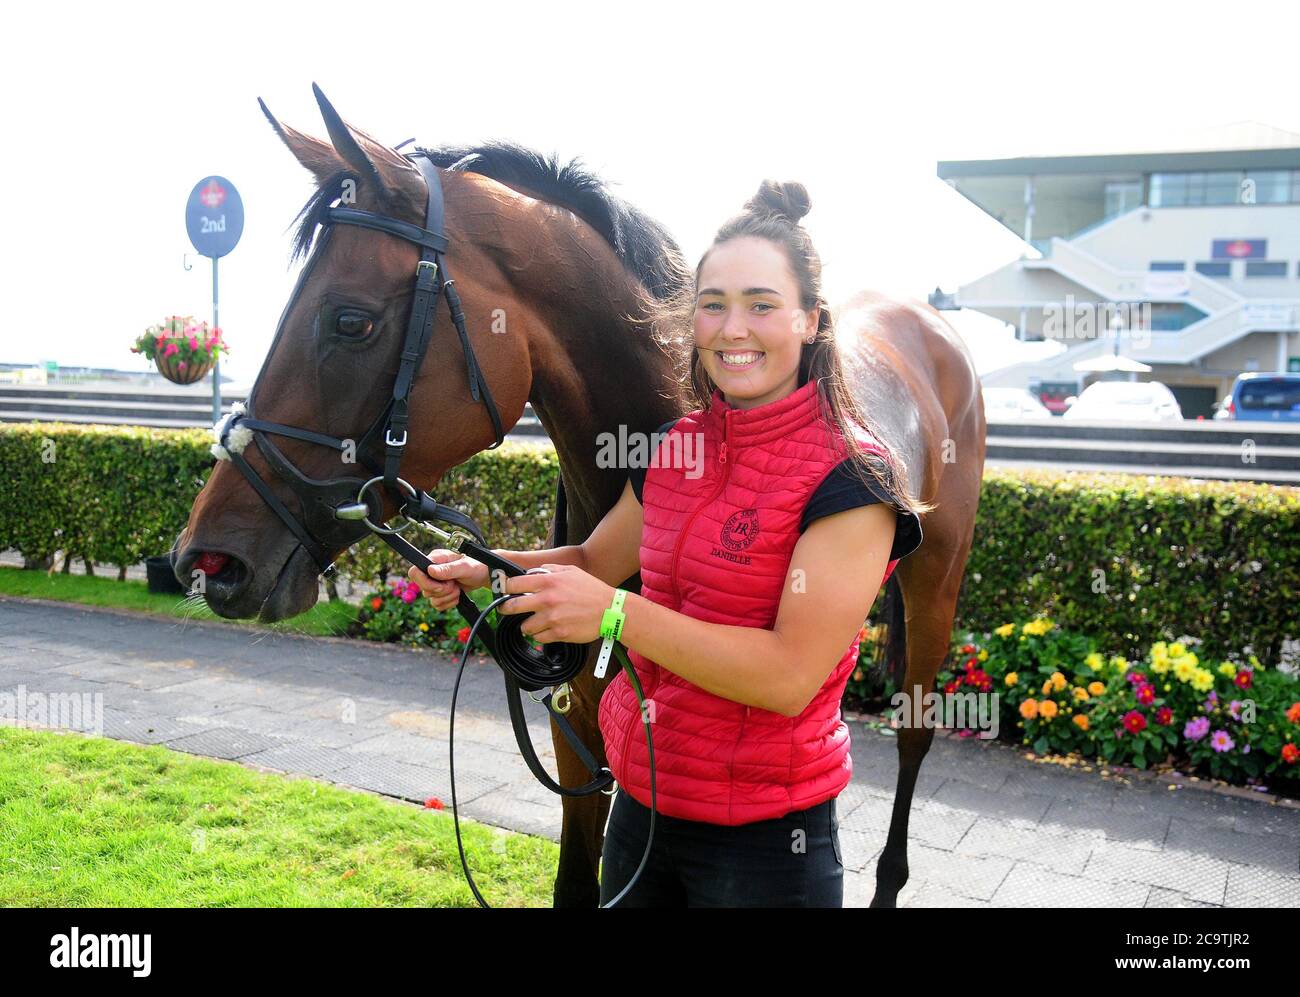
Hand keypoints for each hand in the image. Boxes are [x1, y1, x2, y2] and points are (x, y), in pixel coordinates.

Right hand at [408, 548, 491, 611]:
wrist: (483, 575)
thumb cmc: (476, 566)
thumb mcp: (464, 566)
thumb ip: (448, 569)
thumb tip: (431, 570)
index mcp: (434, 560)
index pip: (414, 572)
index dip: (425, 583)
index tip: (440, 585)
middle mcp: (432, 571)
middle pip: (424, 590)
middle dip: (442, 591)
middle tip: (454, 584)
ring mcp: (435, 583)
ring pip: (431, 599)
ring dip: (448, 597)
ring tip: (458, 588)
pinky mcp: (441, 593)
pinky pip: (438, 605)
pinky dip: (449, 603)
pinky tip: (457, 595)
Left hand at [496, 563, 614, 644]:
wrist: (610, 610)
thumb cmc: (591, 589)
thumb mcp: (571, 571)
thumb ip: (550, 570)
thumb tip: (533, 572)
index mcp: (549, 581)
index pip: (514, 584)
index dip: (505, 588)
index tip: (504, 591)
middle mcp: (547, 599)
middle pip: (511, 608)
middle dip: (507, 609)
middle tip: (507, 610)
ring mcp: (552, 618)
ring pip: (525, 627)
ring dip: (528, 625)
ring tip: (537, 621)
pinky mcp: (558, 633)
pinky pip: (539, 638)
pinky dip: (541, 635)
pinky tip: (549, 629)